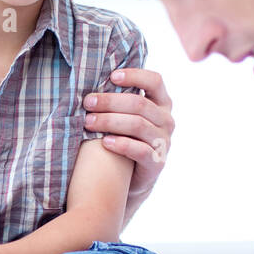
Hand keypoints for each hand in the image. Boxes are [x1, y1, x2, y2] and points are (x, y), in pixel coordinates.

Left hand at [84, 67, 173, 210]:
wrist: (132, 178)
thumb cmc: (126, 138)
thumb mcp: (127, 116)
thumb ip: (120, 99)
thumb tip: (92, 75)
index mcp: (162, 103)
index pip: (155, 81)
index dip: (135, 76)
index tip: (111, 76)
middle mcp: (166, 120)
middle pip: (139, 104)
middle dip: (110, 101)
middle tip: (87, 102)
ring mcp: (164, 142)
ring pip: (137, 125)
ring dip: (110, 121)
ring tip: (88, 122)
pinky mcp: (157, 162)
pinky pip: (140, 150)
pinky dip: (121, 144)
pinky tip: (105, 142)